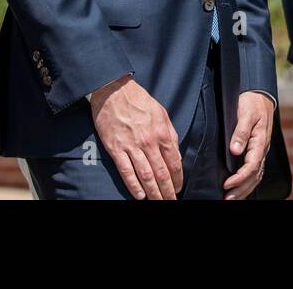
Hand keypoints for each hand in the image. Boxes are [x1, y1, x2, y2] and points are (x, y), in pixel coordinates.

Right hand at [90, 75, 181, 198]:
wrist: (114, 90)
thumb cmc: (139, 100)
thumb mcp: (161, 113)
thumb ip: (170, 134)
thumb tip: (176, 155)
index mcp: (162, 133)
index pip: (174, 163)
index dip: (178, 179)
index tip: (178, 188)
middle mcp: (149, 142)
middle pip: (161, 173)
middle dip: (167, 191)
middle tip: (170, 201)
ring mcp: (132, 146)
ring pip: (145, 176)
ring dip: (153, 192)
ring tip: (157, 202)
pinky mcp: (116, 148)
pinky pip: (126, 171)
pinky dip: (133, 186)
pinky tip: (138, 195)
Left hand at [224, 91, 274, 199]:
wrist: (260, 96)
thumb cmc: (252, 103)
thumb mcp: (246, 114)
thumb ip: (240, 132)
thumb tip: (234, 150)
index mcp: (260, 141)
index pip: (251, 166)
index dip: (240, 178)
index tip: (227, 184)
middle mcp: (262, 149)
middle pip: (254, 176)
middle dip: (241, 190)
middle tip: (227, 199)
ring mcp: (260, 151)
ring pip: (255, 176)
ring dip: (244, 189)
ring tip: (231, 198)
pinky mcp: (257, 150)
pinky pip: (255, 171)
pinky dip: (248, 182)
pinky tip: (239, 188)